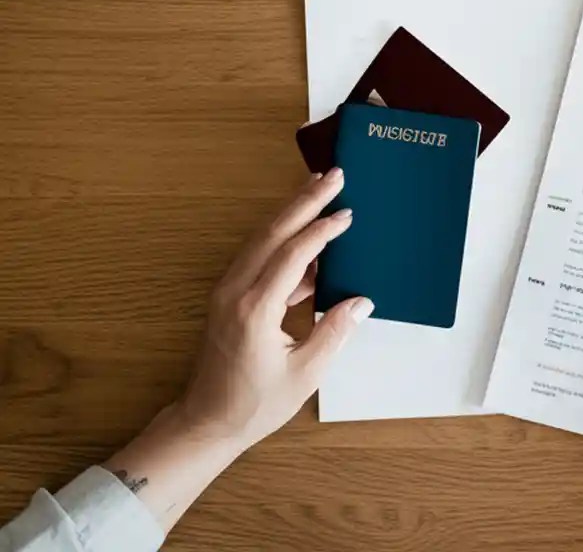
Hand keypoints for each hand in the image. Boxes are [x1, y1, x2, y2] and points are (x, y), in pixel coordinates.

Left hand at [105, 168, 372, 531]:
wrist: (207, 420)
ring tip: (320, 192)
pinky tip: (309, 242)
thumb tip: (361, 301)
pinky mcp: (230, 298)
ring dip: (292, 215)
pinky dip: (284, 242)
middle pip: (273, 233)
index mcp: (255, 309)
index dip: (323, 230)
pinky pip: (258, 258)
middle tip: (333, 175)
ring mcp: (228, 292)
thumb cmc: (255, 404)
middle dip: (304, 201)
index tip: (347, 212)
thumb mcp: (306, 373)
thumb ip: (334, 332)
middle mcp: (236, 292)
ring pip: (262, 240)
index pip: (294, 255)